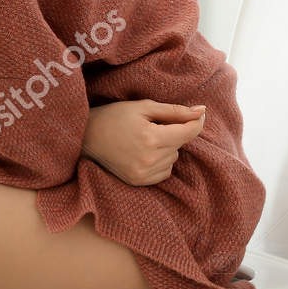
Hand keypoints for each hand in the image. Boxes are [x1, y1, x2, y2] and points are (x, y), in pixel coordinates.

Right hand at [81, 99, 207, 185]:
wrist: (85, 137)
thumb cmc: (114, 116)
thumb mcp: (144, 107)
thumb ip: (175, 111)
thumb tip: (202, 111)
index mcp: (151, 137)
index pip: (188, 132)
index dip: (196, 121)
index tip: (198, 114)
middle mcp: (149, 159)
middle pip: (180, 145)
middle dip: (173, 133)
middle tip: (152, 125)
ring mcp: (143, 173)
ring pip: (174, 158)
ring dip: (167, 148)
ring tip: (145, 139)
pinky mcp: (138, 181)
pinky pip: (164, 172)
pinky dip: (161, 161)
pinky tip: (144, 152)